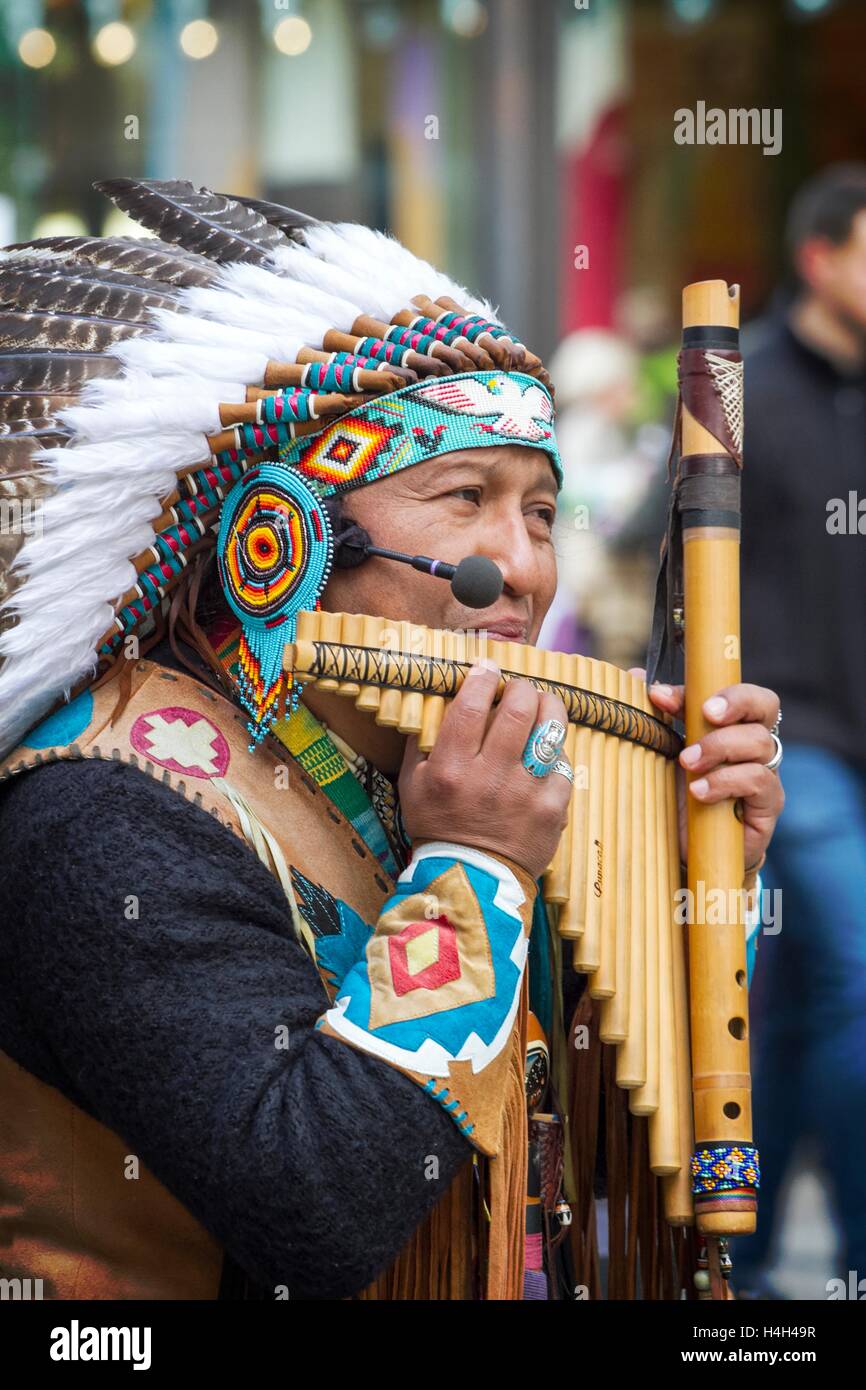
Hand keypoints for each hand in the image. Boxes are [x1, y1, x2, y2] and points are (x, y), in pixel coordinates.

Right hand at [399, 661, 572, 880]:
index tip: (488, 668)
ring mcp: (525, 794)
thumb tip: (440, 699)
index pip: (470, 706)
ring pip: (550, 730)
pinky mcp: (553, 810)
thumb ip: (423, 741)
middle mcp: (489, 778)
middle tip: (519, 688)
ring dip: (548, 708)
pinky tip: (545, 755)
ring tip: (543, 706)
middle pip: (518, 709)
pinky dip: (555, 755)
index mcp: (451, 769)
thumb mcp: (413, 785)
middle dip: (521, 687)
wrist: (469, 881)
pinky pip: (564, 766)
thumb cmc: (438, 827)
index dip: (483, 677)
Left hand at [630, 672, 783, 872]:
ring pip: (759, 742)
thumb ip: (654, 716)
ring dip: (719, 747)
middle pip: (765, 703)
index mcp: (735, 724)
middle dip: (734, 702)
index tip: (662, 696)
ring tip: (687, 763)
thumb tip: (634, 675)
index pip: (738, 690)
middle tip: (704, 714)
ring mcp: (767, 773)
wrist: (688, 851)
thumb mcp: (663, 753)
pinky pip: (759, 780)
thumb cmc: (679, 795)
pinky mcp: (769, 805)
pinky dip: (726, 781)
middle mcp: (757, 744)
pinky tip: (699, 791)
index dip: (707, 687)